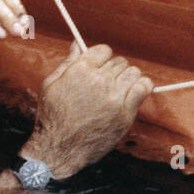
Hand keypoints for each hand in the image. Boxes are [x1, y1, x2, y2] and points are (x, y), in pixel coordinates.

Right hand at [21, 43, 152, 178]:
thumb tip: (77, 44)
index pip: (103, 50)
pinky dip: (142, 86)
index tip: (100, 68)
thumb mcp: (50, 85)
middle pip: (119, 62)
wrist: (59, 148)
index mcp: (80, 70)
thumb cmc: (52, 117)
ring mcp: (113, 96)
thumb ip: (67, 63)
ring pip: (133, 72)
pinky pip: (144, 87)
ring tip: (120, 89)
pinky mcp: (125, 112)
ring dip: (128, 78)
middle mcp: (98, 80)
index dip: (102, 59)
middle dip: (113, 70)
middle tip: (107, 84)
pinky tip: (134, 92)